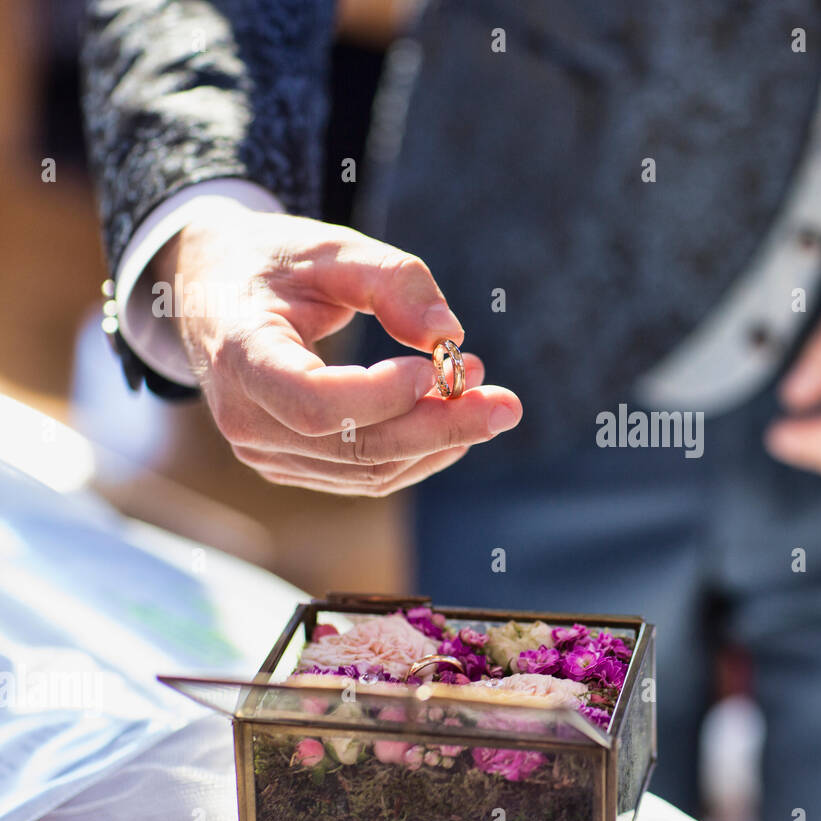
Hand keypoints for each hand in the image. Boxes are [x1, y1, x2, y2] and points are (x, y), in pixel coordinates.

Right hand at [151, 208, 521, 496]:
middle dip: (441, 427)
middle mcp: (246, 419)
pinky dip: (418, 452)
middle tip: (507, 403)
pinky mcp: (292, 464)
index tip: (436, 368)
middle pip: (357, 447)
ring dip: (439, 441)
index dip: (384, 396)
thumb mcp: (331, 247)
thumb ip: (394, 280)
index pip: (316, 402)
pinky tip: (454, 417)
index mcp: (241, 355)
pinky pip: (364, 474)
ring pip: (368, 470)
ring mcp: (266, 452)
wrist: (212, 289)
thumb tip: (450, 336)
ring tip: (486, 394)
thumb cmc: (274, 261)